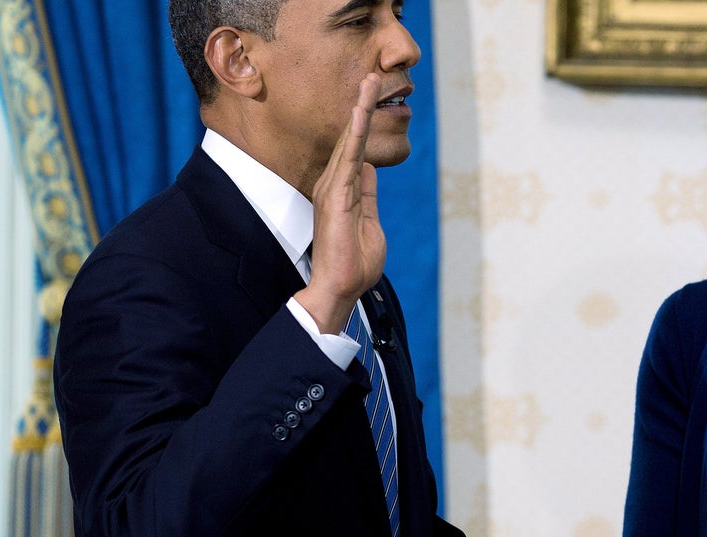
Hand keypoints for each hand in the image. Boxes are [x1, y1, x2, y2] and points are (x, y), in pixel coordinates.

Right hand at [295, 73, 386, 333]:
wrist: (340, 288)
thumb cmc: (355, 263)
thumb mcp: (370, 223)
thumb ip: (368, 196)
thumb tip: (369, 171)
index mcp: (344, 192)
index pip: (356, 152)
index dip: (364, 126)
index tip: (372, 100)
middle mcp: (335, 185)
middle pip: (351, 139)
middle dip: (362, 107)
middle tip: (372, 77)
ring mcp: (334, 188)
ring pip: (350, 141)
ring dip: (360, 111)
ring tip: (369, 82)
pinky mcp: (336, 195)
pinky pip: (348, 156)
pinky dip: (356, 132)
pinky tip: (361, 110)